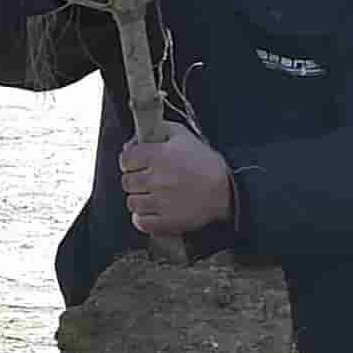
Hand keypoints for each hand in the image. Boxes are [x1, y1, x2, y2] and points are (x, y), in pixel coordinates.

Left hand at [121, 123, 237, 238]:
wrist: (226, 190)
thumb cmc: (206, 164)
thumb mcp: (185, 137)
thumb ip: (160, 130)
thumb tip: (136, 139)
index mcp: (159, 155)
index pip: (126, 159)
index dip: (129, 161)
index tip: (136, 164)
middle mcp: (156, 178)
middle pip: (126, 182)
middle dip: (134, 180)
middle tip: (146, 180)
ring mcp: (160, 201)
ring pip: (132, 202)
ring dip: (139, 199)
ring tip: (151, 196)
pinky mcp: (166, 220)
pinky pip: (141, 222)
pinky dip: (142, 218)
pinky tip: (151, 212)